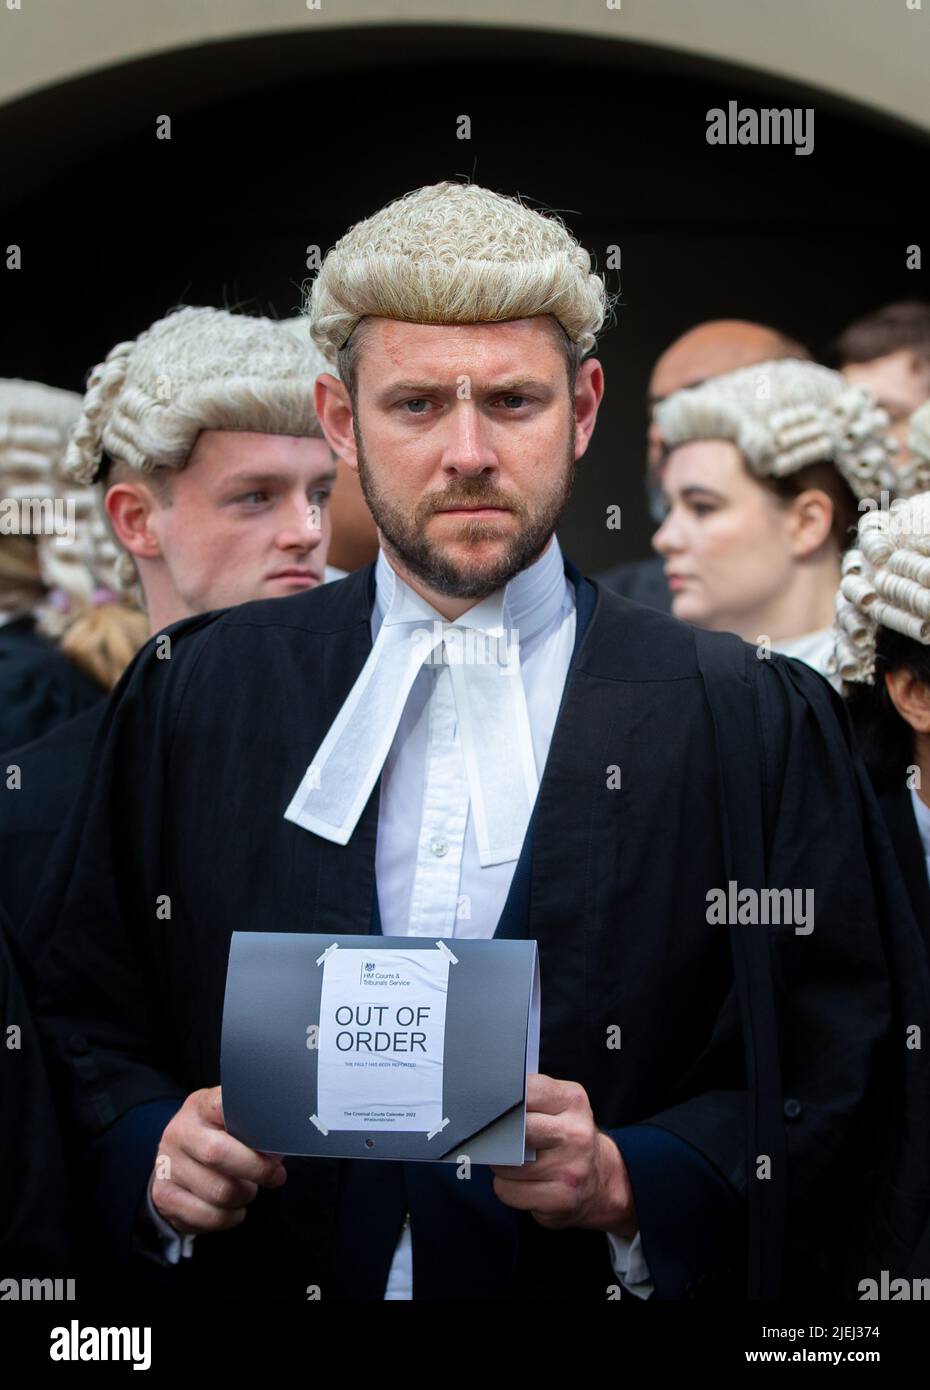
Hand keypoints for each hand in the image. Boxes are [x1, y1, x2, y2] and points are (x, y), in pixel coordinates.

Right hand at [150, 1086, 286, 1235]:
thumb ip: (252, 1125)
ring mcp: (167, 1165)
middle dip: (257, 1169)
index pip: (222, 1104)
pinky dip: (231, 1217)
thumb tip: (281, 1146)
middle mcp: (179, 1132)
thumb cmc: (216, 1138)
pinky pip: (210, 1217)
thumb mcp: (229, 1121)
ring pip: (219, 1191)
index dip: (250, 1118)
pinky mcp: (165, 1198)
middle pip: (219, 1153)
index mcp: (200, 1106)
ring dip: (245, 1196)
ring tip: (248, 1189)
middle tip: (275, 1175)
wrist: (174, 1162)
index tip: (272, 1134)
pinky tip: (233, 1208)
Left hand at [490, 1073, 637, 1237]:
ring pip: (504, 1164)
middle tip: (504, 1138)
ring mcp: (570, 1168)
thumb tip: (486, 1105)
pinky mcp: (562, 1198)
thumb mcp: (558, 1105)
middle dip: (500, 1136)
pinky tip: (526, 1183)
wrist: (601, 1179)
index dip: (504, 1100)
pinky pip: (507, 1190)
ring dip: (502, 1165)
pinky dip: (508, 1188)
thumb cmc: (567, 1137)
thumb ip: (530, 1098)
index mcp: (573, 1101)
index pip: (526, 1091)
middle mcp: (576, 1133)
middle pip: (514, 1129)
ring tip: (520, 1163)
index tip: (495, 1107)